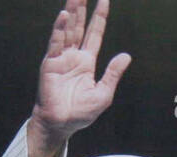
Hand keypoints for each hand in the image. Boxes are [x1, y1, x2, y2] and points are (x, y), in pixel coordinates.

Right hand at [31, 0, 129, 146]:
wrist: (61, 124)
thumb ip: (113, 74)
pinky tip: (64, 16)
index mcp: (87, 62)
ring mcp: (61, 58)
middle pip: (80, 26)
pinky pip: (56, 43)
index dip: (99, 17)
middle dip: (83, 8)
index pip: (95, 33)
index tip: (104, 0)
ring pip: (67, 30)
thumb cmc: (81, 113)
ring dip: (71, 12)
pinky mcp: (50, 63)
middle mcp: (73, 56)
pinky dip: (59, 29)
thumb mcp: (103, 94)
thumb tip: (126, 56)